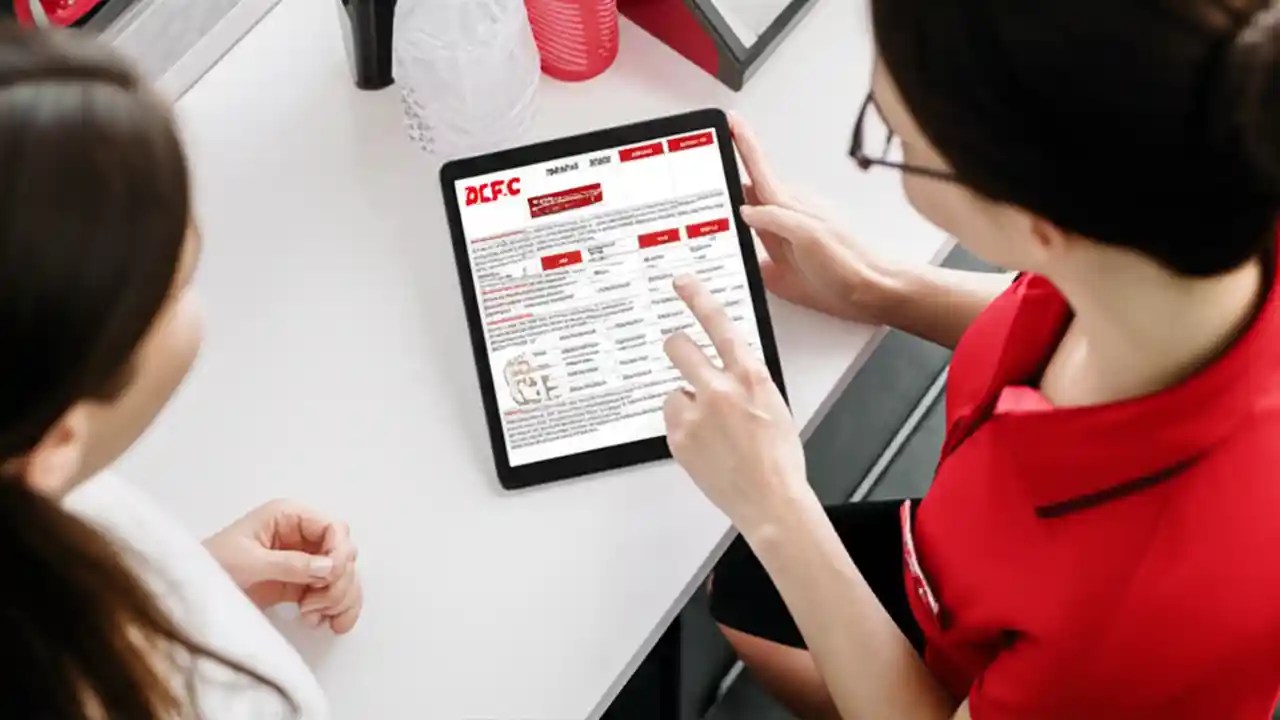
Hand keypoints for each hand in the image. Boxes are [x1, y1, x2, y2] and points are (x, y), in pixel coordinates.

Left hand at [204, 499, 363, 633]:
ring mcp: (305, 562)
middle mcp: (302, 536)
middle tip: (315, 605)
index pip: (335, 528)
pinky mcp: (302, 585)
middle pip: (345, 555)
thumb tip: (329, 566)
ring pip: (344, 577)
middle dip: (338, 582)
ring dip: (339, 600)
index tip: (330, 576)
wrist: (188, 593)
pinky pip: (333, 595)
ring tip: (315, 618)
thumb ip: (290, 563)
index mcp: (289, 518)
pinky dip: (336, 610)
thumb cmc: (210, 566)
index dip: (339, 552)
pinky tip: (322, 623)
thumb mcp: (248, 562)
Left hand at [662, 275, 817, 535]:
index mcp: (751, 377)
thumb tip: (727, 370)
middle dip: (677, 347)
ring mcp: (696, 415)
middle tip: (680, 353)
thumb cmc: (779, 458)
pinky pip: (674, 422)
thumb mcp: (774, 405)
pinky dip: (685, 430)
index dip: (699, 299)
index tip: (683, 283)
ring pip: (674, 392)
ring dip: (686, 403)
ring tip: (710, 429)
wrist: (770, 500)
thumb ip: (747, 381)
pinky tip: (706, 446)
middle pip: (678, 347)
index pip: (720, 325)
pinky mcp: (679, 439)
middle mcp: (720, 390)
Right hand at [730, 114, 894, 323]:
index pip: (759, 168)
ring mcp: (783, 236)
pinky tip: (730, 242)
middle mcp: (784, 216)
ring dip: (730, 204)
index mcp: (788, 206)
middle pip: (749, 188)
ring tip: (709, 193)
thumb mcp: (809, 237)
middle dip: (727, 172)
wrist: (869, 291)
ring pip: (749, 214)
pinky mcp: (782, 261)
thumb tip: (746, 210)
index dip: (744, 143)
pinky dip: (739, 237)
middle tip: (707, 154)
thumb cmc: (847, 262)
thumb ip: (776, 220)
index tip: (731, 121)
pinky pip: (753, 243)